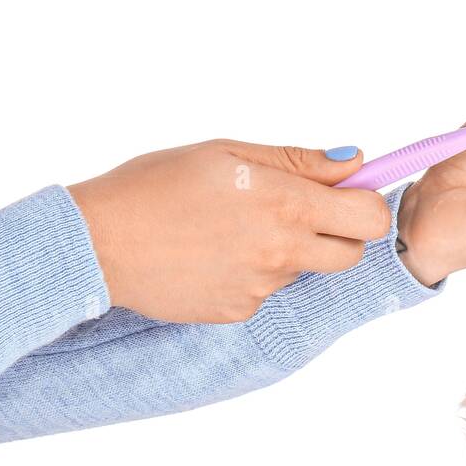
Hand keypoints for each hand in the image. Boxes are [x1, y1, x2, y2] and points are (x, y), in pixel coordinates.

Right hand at [69, 140, 388, 322]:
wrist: (96, 243)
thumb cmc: (156, 184)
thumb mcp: (228, 153)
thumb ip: (299, 161)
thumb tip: (355, 163)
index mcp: (285, 204)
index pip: (369, 217)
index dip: (363, 202)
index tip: (344, 193)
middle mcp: (280, 250)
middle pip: (350, 252)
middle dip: (338, 232)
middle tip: (298, 210)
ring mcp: (260, 287)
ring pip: (303, 269)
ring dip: (289, 249)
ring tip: (236, 227)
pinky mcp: (238, 311)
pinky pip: (266, 290)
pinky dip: (253, 273)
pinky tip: (215, 253)